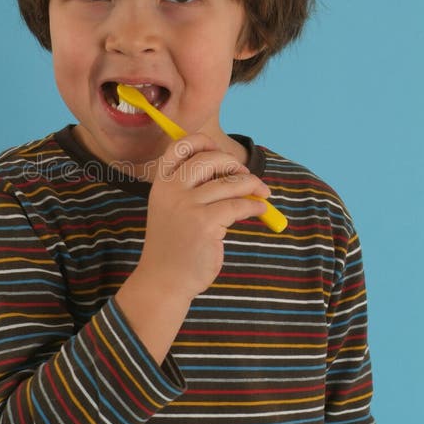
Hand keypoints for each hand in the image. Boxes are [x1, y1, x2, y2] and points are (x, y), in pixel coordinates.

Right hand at [137, 133, 270, 300]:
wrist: (164, 281)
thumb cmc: (174, 248)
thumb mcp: (171, 211)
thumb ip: (192, 189)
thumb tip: (235, 172)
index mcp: (161, 184)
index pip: (180, 147)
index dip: (203, 142)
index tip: (220, 151)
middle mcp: (171, 191)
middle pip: (210, 159)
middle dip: (234, 164)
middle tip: (246, 177)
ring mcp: (187, 206)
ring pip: (229, 182)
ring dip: (252, 185)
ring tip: (262, 194)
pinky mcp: (205, 223)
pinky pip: (239, 205)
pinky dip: (255, 205)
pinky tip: (260, 209)